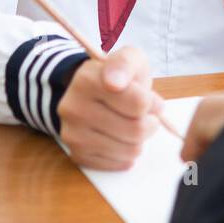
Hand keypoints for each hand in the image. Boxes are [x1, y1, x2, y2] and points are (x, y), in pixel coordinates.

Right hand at [58, 44, 163, 169]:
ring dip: (140, 139)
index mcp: (87, 80)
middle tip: (144, 115)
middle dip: (149, 123)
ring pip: (130, 150)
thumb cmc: (119, 77)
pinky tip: (121, 137)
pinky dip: (127, 153)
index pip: (139, 103)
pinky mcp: (78, 154)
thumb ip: (126, 63)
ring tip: (132, 124)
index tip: (145, 97)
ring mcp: (73, 134)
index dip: (150, 102)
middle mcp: (74, 108)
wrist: (91, 93)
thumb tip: (115, 82)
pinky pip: (119, 163)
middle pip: (136, 129)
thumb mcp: (129, 59)